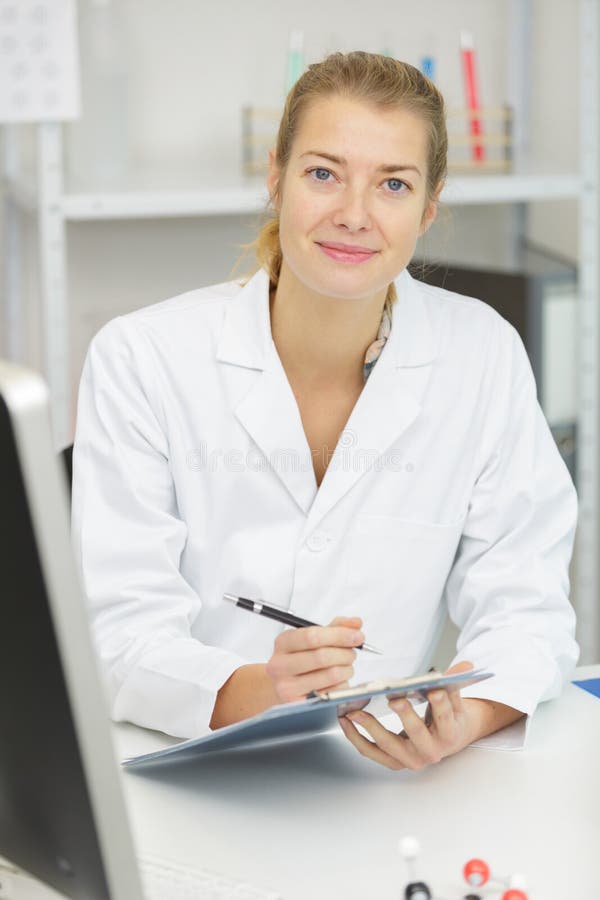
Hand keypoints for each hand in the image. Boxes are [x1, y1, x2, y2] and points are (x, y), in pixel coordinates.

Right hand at [265, 616, 363, 703]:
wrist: (283, 688)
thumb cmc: (302, 660)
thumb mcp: (313, 639)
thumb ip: (335, 627)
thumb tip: (356, 623)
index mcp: (283, 643)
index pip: (313, 637)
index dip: (339, 635)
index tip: (357, 636)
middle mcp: (280, 665)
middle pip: (322, 656)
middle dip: (345, 653)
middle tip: (352, 653)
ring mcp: (286, 687)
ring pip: (331, 674)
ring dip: (347, 669)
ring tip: (345, 667)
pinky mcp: (299, 705)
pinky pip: (333, 693)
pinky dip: (343, 684)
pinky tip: (337, 682)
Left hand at [339, 660, 480, 770]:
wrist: (450, 739)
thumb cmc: (450, 717)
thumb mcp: (457, 699)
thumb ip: (457, 681)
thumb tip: (466, 665)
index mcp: (450, 734)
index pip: (446, 717)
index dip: (441, 704)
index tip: (434, 690)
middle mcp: (431, 751)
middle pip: (417, 733)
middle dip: (406, 715)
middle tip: (394, 699)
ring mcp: (411, 759)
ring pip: (389, 745)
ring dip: (370, 727)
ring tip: (354, 710)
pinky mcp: (394, 762)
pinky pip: (372, 751)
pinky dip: (356, 737)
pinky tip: (346, 720)